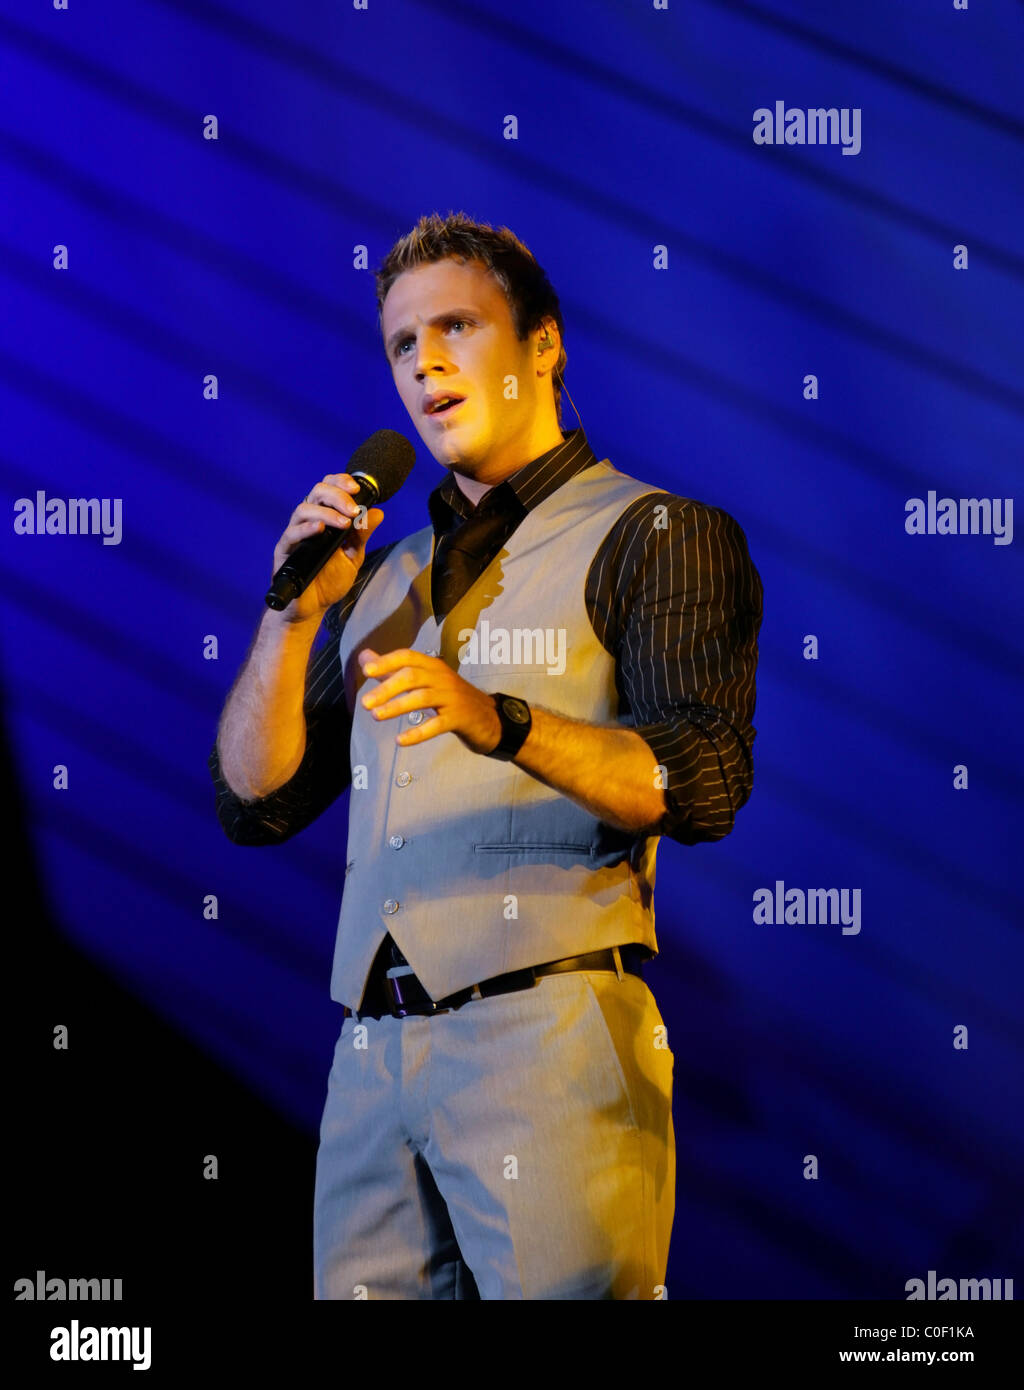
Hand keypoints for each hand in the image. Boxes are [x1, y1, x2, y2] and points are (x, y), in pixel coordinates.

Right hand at [271, 474, 384, 623]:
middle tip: (353, 509)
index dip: (340, 482)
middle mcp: (307, 522)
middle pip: (316, 493)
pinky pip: (291, 534)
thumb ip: (362, 535)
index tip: (356, 488)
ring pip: (303, 510)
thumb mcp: (353, 556)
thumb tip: (378, 513)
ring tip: (344, 523)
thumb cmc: (330, 580)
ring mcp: (294, 536)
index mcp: (324, 518)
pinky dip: (306, 529)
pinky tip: (320, 529)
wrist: (313, 607)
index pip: (327, 489)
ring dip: (326, 512)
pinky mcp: (284, 552)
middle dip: (337, 495)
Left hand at [358, 648, 502, 754]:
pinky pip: (437, 725)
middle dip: (386, 688)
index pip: (408, 657)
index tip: (366, 671)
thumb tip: (364, 658)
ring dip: (397, 707)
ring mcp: (452, 698)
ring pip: (422, 698)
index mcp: (433, 666)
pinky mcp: (459, 719)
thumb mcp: (425, 680)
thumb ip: (393, 670)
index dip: (387, 662)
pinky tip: (400, 741)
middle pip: (412, 677)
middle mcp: (442, 678)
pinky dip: (417, 733)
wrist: (489, 718)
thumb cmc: (450, 698)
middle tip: (365, 702)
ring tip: (376, 716)